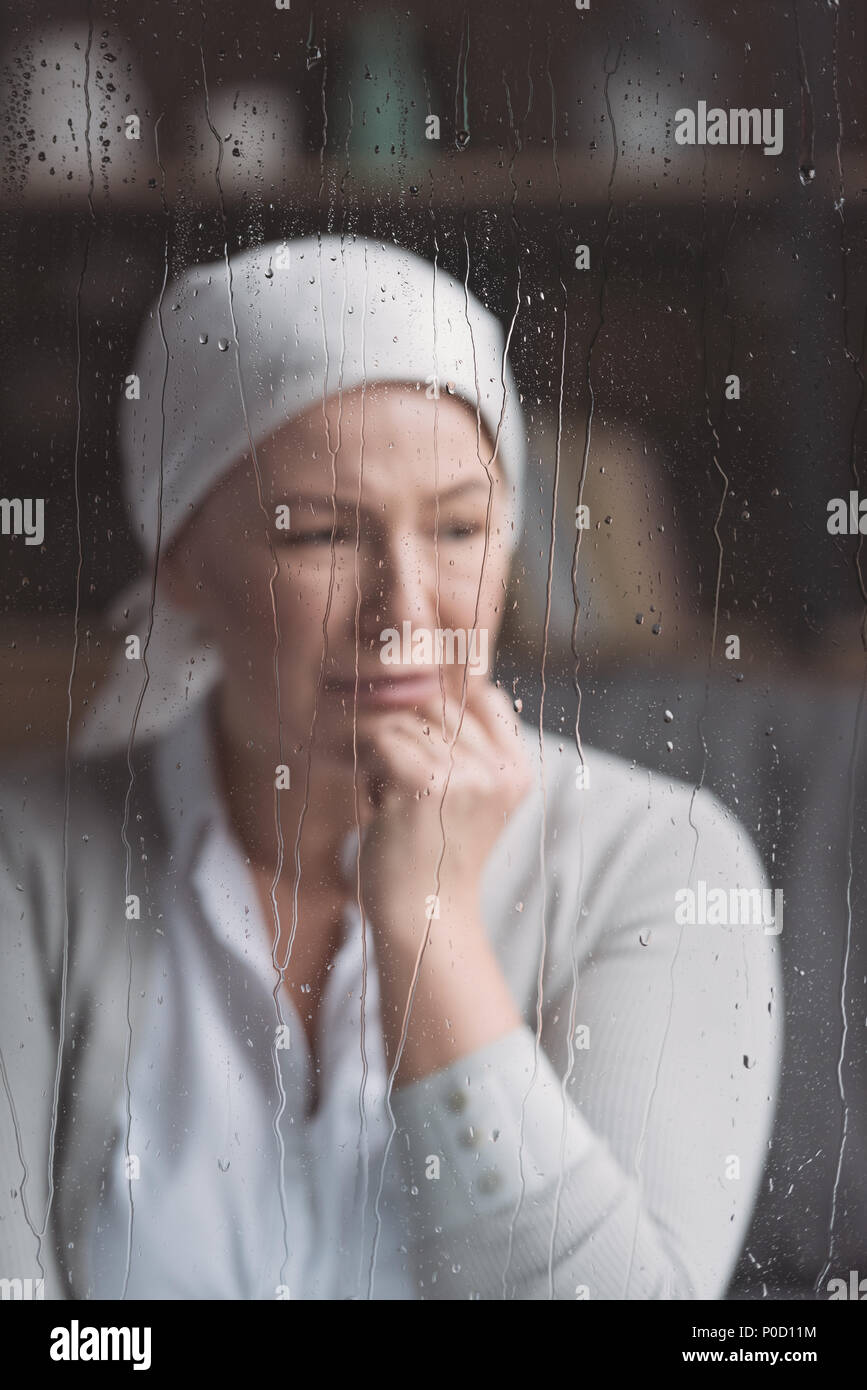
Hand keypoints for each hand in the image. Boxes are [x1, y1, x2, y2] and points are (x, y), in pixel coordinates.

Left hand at [356, 676, 533, 943]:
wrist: (423, 918)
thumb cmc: (436, 852)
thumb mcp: (472, 797)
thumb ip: (467, 745)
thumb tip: (429, 680)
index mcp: (518, 770)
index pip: (483, 695)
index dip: (445, 709)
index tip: (425, 743)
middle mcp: (499, 769)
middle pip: (438, 702)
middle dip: (409, 731)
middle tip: (402, 779)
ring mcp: (465, 776)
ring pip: (404, 720)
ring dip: (385, 753)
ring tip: (393, 797)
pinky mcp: (423, 784)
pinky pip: (382, 740)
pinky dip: (369, 768)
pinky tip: (380, 804)